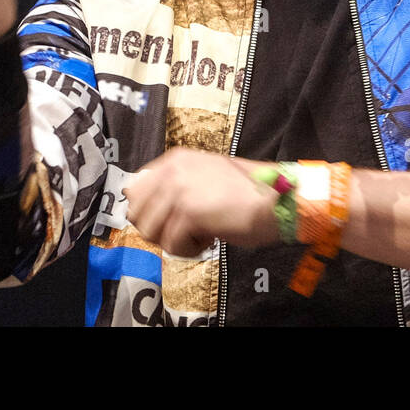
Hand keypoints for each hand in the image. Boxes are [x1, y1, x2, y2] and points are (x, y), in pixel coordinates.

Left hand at [123, 149, 278, 256]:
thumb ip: (175, 186)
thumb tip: (141, 204)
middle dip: (159, 230)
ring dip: (175, 241)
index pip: (135, 191)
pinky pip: (172, 246)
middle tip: (187, 230)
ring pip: (151, 233)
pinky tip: (211, 237)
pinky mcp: (188, 212)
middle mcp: (173, 170)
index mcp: (176, 160)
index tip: (172, 220)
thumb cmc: (247, 193)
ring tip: (201, 232)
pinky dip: (190, 250)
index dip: (150, 213)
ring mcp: (179, 190)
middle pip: (138, 215)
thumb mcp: (205, 178)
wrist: (275, 200)